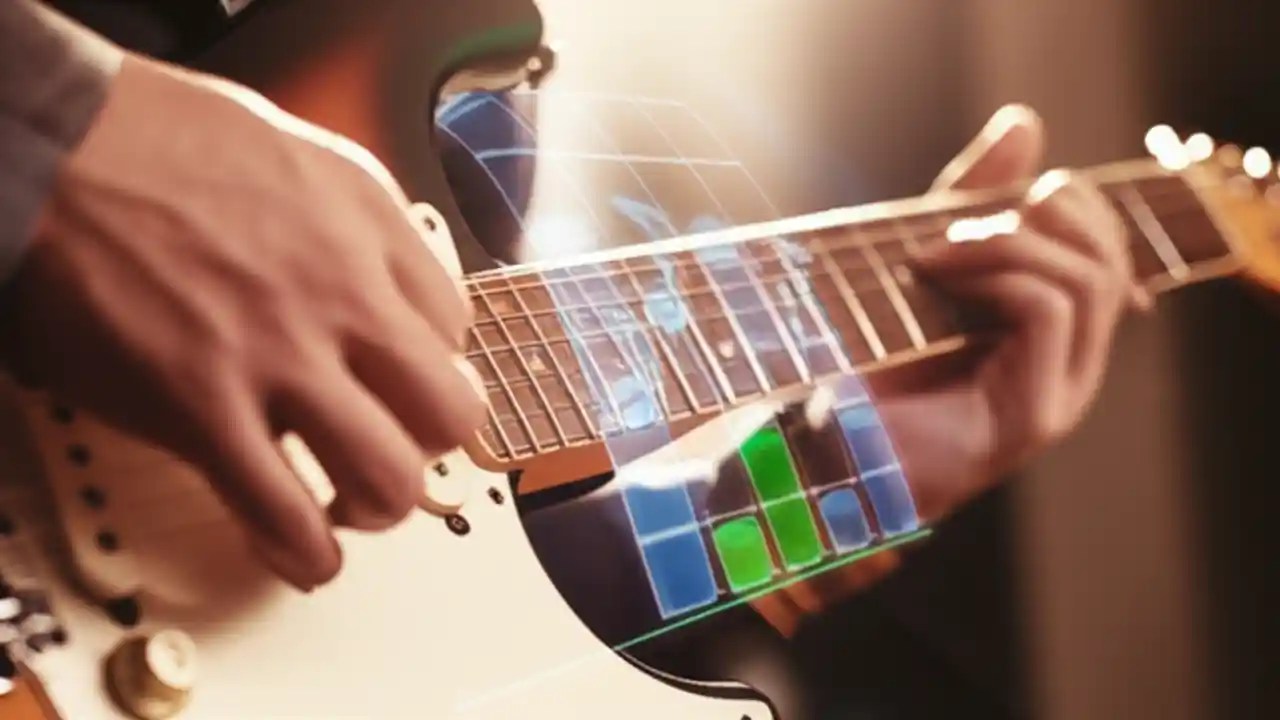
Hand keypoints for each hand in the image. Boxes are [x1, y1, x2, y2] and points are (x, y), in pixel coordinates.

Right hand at [0, 55, 485, 589]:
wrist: (50, 146)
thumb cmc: (152, 138)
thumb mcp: (297, 153)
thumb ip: (354, 219)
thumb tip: (380, 276)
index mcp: (367, 229)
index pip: (453, 328)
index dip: (429, 365)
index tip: (402, 382)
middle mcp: (341, 296)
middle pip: (447, 411)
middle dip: (428, 446)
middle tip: (393, 448)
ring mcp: (276, 358)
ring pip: (386, 477)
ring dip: (375, 506)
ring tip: (346, 505)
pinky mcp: (200, 411)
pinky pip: (282, 514)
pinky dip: (303, 553)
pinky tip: (299, 552)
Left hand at [889, 103, 1147, 519]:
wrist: (815, 446)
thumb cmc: (867, 358)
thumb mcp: (927, 260)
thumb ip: (975, 199)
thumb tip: (1026, 122)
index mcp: (1054, 334)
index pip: (1107, 248)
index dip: (1067, 201)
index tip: (989, 194)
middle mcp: (1069, 367)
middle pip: (1109, 258)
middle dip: (1045, 212)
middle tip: (958, 219)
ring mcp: (1058, 396)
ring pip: (1088, 281)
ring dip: (1010, 243)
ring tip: (936, 252)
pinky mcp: (1031, 418)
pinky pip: (1051, 312)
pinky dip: (1000, 276)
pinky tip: (940, 280)